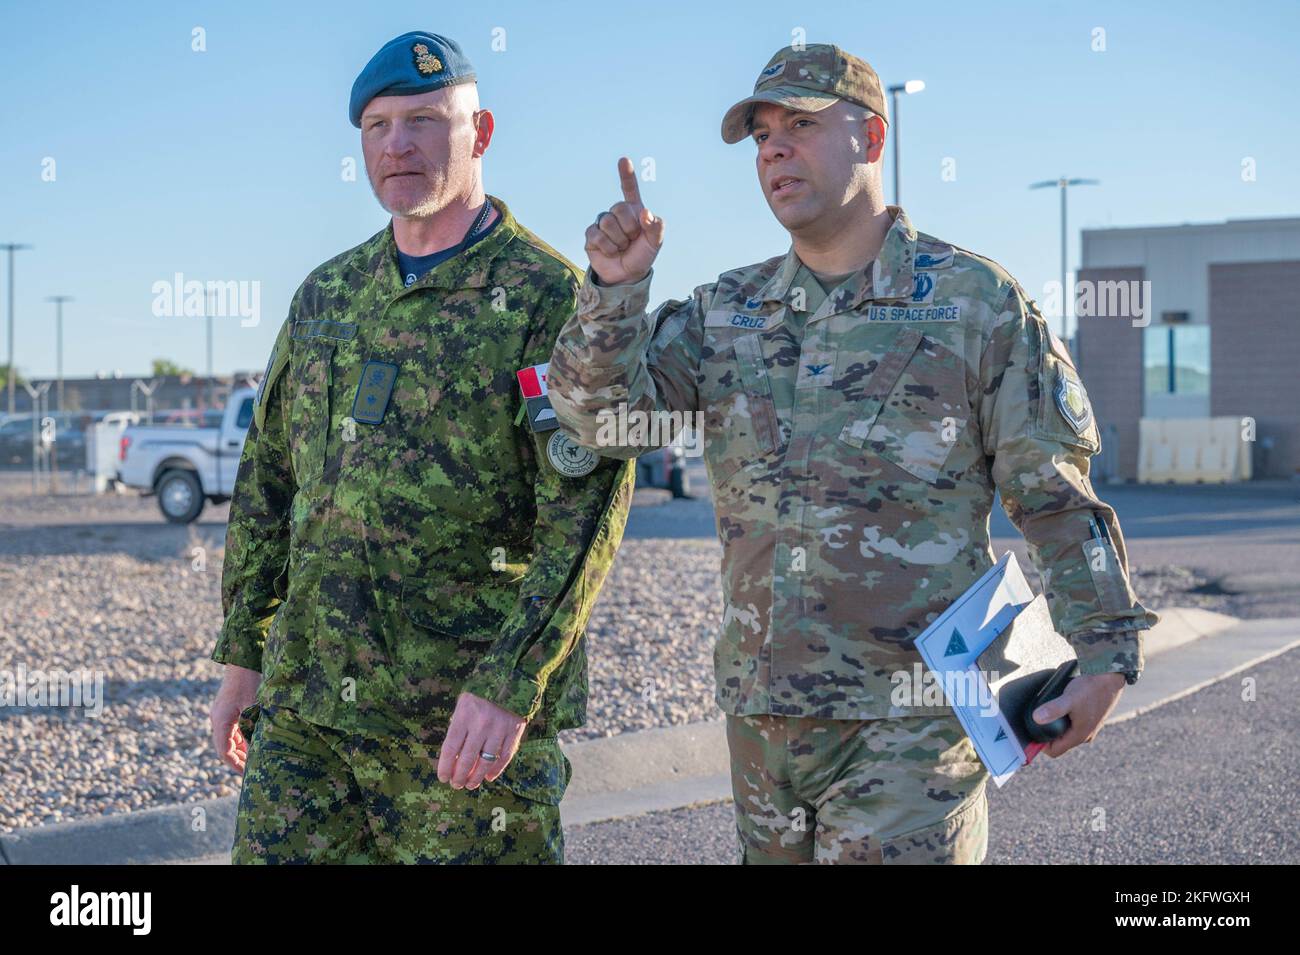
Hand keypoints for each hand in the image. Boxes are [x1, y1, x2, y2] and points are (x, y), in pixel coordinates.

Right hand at [209, 664, 260, 773]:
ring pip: (228, 739)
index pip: (224, 751)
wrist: (242, 661)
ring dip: (240, 750)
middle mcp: (218, 719)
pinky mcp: (227, 709)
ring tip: (254, 760)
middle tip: (252, 771)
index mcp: (221, 721)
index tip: (246, 774)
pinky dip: (241, 738)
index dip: (235, 765)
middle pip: (225, 747)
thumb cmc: (249, 682)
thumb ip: (254, 727)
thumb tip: (257, 749)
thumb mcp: (254, 707)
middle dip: (237, 760)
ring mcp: (221, 714)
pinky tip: (253, 743)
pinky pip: (232, 730)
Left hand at [437, 692, 527, 789]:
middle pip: (467, 759)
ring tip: (471, 784)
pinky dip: (496, 770)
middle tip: (457, 784)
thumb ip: (457, 732)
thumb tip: (451, 763)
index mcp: (464, 716)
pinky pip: (504, 757)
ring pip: (486, 762)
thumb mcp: (462, 709)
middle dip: (459, 776)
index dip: (445, 767)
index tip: (443, 778)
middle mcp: (481, 723)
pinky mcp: (514, 731)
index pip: (450, 749)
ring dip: (476, 777)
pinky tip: (488, 777)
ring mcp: (499, 728)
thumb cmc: (478, 699)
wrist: (508, 682)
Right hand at [584, 156, 664, 285]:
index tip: (623, 160)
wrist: (626, 275)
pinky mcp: (591, 235)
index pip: (630, 189)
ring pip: (608, 221)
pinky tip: (611, 252)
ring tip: (622, 247)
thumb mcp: (655, 243)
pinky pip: (597, 235)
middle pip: (619, 207)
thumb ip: (656, 227)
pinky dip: (608, 247)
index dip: (626, 175)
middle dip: (629, 227)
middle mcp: (617, 213)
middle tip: (632, 239)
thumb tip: (645, 213)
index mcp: (634, 210)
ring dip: (619, 240)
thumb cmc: (642, 256)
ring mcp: (603, 223)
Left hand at [1034, 672, 1126, 757]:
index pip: (1055, 751)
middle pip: (1059, 742)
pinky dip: (1063, 719)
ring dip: (1054, 725)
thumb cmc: (1091, 689)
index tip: (1031, 732)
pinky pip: (1071, 724)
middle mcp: (1085, 734)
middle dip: (1046, 734)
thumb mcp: (1069, 699)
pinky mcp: (1089, 717)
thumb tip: (1037, 718)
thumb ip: (1053, 709)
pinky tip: (1058, 707)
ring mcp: (1088, 726)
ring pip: (1065, 732)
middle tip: (1036, 719)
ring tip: (1046, 711)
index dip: (1040, 746)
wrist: (1109, 678)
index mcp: (1080, 735)